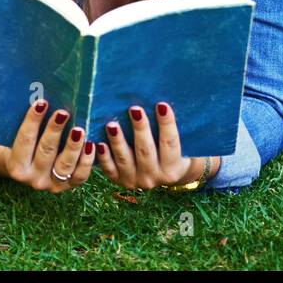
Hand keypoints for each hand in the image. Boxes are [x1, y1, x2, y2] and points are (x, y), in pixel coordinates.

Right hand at [1, 99, 96, 191]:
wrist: (30, 170)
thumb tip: (39, 92)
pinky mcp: (68, 186)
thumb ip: (29, 122)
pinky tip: (92, 144)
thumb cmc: (27, 145)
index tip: (42, 102)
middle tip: (63, 113)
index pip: (25, 140)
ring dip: (73, 147)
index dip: (32, 121)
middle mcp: (33, 179)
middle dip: (54, 131)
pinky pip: (80, 176)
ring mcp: (52, 185)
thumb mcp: (21, 136)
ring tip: (79, 129)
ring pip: (65, 166)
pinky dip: (87, 161)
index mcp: (17, 166)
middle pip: (45, 152)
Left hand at [95, 101, 210, 190]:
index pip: (170, 143)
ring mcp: (134, 180)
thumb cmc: (175, 152)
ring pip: (124, 160)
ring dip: (118, 141)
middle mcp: (153, 177)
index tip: (162, 105)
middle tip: (135, 109)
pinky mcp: (119, 180)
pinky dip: (104, 156)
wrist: (165, 176)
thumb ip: (180, 128)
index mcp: (172, 169)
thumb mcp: (183, 144)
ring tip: (112, 124)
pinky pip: (109, 169)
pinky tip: (99, 143)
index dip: (167, 124)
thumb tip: (169, 102)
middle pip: (146, 151)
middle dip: (140, 129)